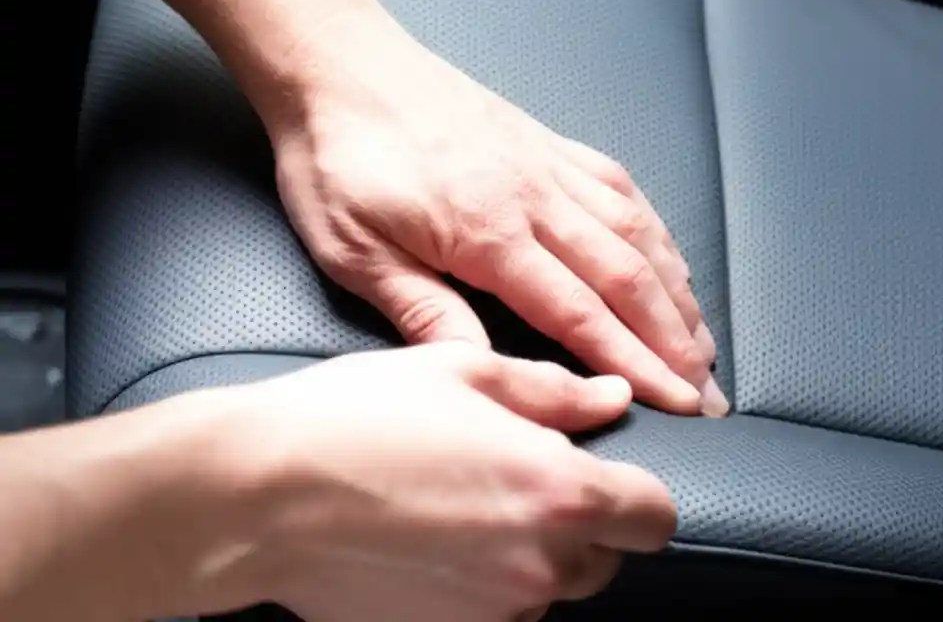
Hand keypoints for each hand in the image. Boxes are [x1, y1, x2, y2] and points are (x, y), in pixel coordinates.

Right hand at [231, 343, 675, 621]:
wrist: (258, 497)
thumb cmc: (357, 418)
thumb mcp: (463, 373)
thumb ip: (556, 393)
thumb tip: (614, 396)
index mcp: (558, 492)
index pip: (656, 518)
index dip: (640, 496)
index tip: (608, 478)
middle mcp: (539, 564)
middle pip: (605, 558)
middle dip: (580, 524)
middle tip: (517, 481)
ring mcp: (494, 612)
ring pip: (550, 588)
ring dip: (529, 556)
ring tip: (462, 510)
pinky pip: (496, 614)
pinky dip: (482, 587)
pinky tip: (432, 547)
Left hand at [267, 11, 724, 416]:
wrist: (339, 64)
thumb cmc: (339, 158)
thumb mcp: (355, 251)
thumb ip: (424, 313)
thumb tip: (483, 371)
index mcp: (488, 234)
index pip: (581, 314)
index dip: (636, 365)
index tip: (677, 401)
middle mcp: (534, 198)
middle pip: (627, 279)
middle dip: (676, 342)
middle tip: (709, 391)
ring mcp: (547, 166)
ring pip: (636, 234)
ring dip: (678, 292)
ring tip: (705, 339)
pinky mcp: (546, 143)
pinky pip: (620, 189)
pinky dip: (656, 230)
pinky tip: (670, 258)